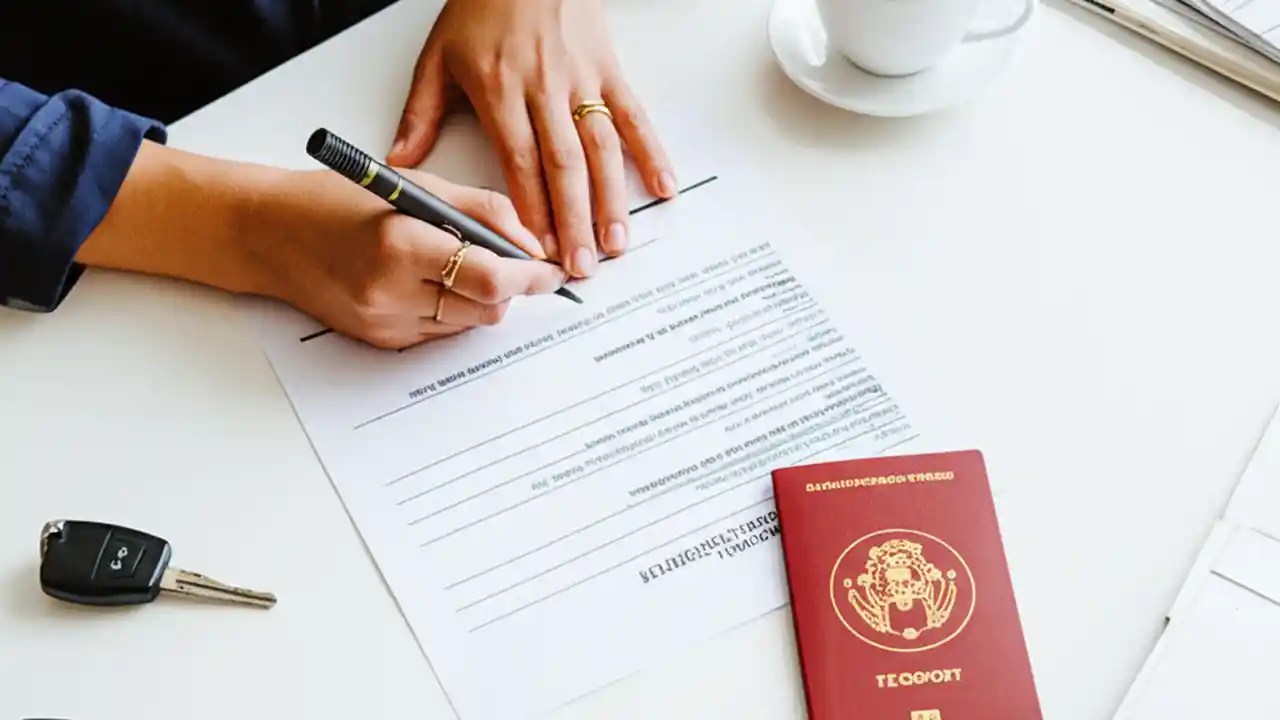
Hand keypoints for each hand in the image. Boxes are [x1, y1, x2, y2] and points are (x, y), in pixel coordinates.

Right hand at [249, 169, 568, 349]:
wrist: (270, 235)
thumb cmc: (339, 200)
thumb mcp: (417, 186)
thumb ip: (483, 212)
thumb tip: (532, 244)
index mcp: (401, 245)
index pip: (489, 277)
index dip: (531, 276)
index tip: (551, 270)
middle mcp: (392, 292)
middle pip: (487, 307)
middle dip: (511, 287)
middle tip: (515, 262)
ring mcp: (385, 323)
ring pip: (470, 323)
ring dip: (483, 298)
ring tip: (461, 263)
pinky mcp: (381, 341)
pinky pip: (442, 332)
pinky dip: (453, 308)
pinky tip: (431, 281)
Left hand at [387, 0, 676, 278]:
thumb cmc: (482, 5)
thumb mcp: (438, 55)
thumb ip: (422, 112)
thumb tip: (401, 162)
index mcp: (500, 90)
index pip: (519, 162)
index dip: (531, 210)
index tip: (535, 251)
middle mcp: (544, 88)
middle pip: (563, 167)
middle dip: (572, 223)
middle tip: (579, 267)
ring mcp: (582, 80)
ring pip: (600, 149)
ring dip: (610, 201)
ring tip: (615, 244)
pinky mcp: (609, 70)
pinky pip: (634, 116)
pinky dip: (651, 152)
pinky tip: (663, 187)